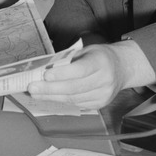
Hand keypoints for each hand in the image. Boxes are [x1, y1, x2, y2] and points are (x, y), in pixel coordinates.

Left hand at [27, 42, 148, 109]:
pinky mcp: (100, 104)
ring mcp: (104, 94)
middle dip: (50, 89)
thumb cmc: (99, 57)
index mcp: (101, 61)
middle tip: (32, 88)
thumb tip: (44, 68)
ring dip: (52, 97)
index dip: (62, 74)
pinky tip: (49, 97)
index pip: (80, 70)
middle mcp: (105, 79)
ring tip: (36, 94)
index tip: (45, 75)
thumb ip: (69, 59)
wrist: (122, 67)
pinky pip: (77, 104)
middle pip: (74, 88)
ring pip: (73, 99)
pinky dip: (61, 101)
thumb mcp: (86, 51)